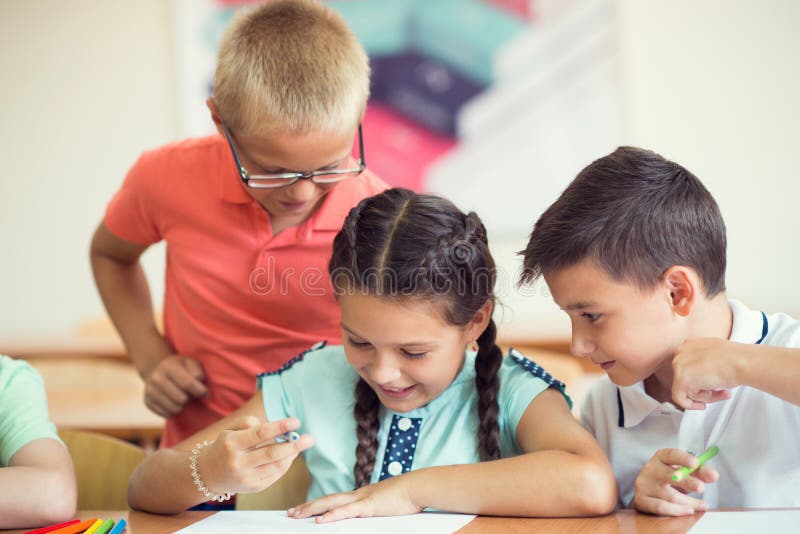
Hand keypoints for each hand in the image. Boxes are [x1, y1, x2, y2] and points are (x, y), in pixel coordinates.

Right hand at [144, 355, 207, 416]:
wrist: (157, 369)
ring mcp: (149, 391)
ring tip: (183, 397)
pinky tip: (174, 402)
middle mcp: (156, 378)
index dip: (200, 391)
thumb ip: (198, 373)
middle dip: (190, 398)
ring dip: (183, 406)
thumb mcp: (191, 363)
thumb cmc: (181, 368)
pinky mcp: (147, 402)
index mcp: (169, 366)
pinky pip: (166, 414)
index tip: (205, 393)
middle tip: (190, 394)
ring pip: (174, 408)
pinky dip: (174, 411)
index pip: (187, 384)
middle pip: (181, 399)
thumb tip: (202, 389)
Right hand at [200, 416, 313, 494]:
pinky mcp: (253, 488)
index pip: (260, 433)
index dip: (280, 427)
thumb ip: (251, 423)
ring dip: (292, 455)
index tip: (296, 421)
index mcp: (232, 443)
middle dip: (294, 445)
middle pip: (272, 453)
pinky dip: (285, 465)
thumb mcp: (230, 430)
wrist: (208, 474)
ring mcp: (245, 478)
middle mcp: (238, 462)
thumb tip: (277, 428)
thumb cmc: (224, 446)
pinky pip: (275, 475)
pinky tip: (290, 456)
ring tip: (301, 445)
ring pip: (276, 466)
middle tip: (310, 438)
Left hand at [288, 473, 421, 522]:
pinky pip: (346, 512)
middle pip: (326, 500)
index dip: (318, 505)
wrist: (418, 487)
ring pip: (330, 504)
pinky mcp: (368, 506)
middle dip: (307, 507)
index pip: (334, 500)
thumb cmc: (407, 497)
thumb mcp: (387, 505)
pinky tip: (319, 521)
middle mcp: (357, 495)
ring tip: (296, 515)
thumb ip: (376, 509)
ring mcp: (361, 499)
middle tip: (290, 512)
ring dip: (312, 509)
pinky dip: (331, 515)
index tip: (304, 509)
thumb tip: (372, 514)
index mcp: (361, 496)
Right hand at [633, 448, 717, 515]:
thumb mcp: (685, 472)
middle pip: (668, 475)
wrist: (648, 491)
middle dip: (686, 482)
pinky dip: (677, 511)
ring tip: (702, 504)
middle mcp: (650, 468)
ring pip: (670, 496)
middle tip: (701, 487)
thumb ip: (700, 472)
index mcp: (661, 457)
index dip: (683, 458)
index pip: (671, 455)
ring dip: (690, 502)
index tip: (695, 463)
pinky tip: (689, 510)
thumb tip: (714, 475)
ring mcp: (643, 484)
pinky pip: (662, 507)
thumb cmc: (670, 479)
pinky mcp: (641, 499)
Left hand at [672, 338, 744, 409]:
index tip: (708, 385)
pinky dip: (692, 405)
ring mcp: (679, 365)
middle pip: (685, 378)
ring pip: (685, 389)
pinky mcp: (682, 379)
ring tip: (720, 392)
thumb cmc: (736, 359)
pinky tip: (703, 405)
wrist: (741, 362)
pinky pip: (680, 398)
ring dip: (704, 395)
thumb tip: (703, 374)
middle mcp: (681, 353)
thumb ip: (705, 361)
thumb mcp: (716, 355)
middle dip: (702, 387)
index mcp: (689, 344)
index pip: (687, 367)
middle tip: (718, 390)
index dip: (699, 379)